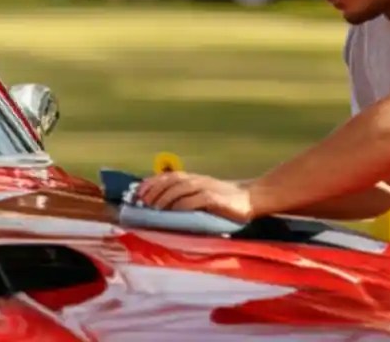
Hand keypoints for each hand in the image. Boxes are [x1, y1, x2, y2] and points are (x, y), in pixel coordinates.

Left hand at [135, 172, 257, 222]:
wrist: (252, 198)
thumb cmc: (225, 200)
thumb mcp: (203, 195)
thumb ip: (187, 197)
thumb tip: (162, 207)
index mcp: (194, 179)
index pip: (168, 176)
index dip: (152, 182)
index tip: (138, 192)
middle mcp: (198, 180)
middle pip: (171, 180)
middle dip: (154, 190)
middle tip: (142, 202)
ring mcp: (207, 188)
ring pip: (181, 188)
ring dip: (165, 197)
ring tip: (154, 208)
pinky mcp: (216, 199)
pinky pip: (196, 200)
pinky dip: (183, 205)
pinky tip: (174, 212)